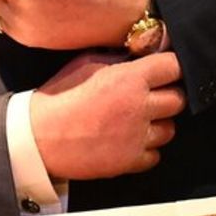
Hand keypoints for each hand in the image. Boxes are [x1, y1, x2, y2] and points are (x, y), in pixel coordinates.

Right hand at [30, 50, 185, 179]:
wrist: (37, 137)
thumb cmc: (59, 97)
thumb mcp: (87, 64)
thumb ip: (119, 59)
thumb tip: (141, 54)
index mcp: (131, 78)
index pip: (174, 66)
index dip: (172, 67)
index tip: (167, 70)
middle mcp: (140, 107)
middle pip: (178, 100)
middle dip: (167, 96)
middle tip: (151, 97)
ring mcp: (137, 137)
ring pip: (170, 130)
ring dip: (158, 125)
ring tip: (138, 122)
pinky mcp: (129, 162)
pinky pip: (154, 156)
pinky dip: (146, 150)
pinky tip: (129, 142)